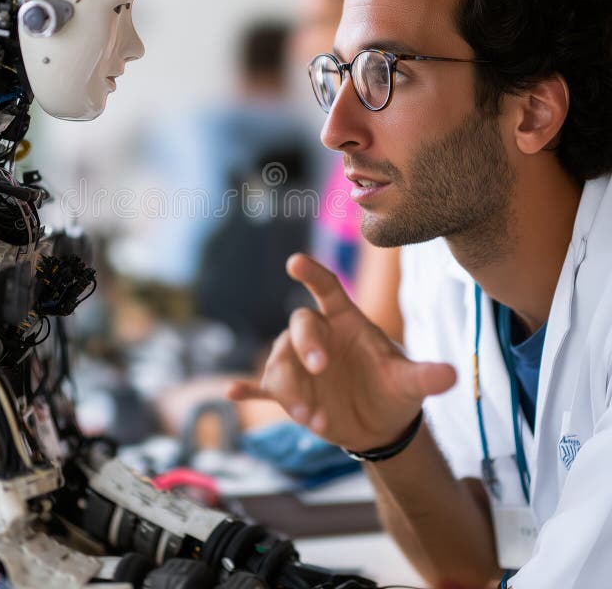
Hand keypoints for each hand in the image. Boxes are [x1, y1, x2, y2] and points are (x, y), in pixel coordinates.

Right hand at [228, 253, 455, 451]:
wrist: (380, 424)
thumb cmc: (393, 389)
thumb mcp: (409, 383)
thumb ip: (425, 376)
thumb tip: (453, 375)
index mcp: (345, 321)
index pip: (326, 289)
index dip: (311, 273)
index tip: (295, 262)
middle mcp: (317, 336)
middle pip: (300, 326)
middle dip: (305, 344)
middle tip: (319, 367)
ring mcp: (299, 364)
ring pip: (281, 362)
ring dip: (291, 387)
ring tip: (313, 418)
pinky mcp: (291, 392)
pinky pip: (265, 386)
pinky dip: (250, 389)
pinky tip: (233, 393)